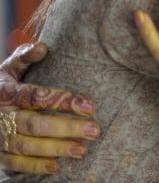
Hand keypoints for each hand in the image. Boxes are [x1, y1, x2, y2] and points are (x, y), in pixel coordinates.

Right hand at [0, 42, 99, 173]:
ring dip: (55, 149)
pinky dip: (34, 166)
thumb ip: (24, 57)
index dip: (64, 101)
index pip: (37, 96)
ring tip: (82, 150)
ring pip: (26, 145)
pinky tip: (56, 166)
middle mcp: (1, 116)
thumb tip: (43, 47)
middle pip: (35, 123)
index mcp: (6, 92)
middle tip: (94, 130)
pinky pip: (14, 163)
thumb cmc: (2, 85)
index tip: (90, 106)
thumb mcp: (8, 69)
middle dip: (66, 128)